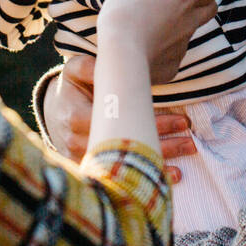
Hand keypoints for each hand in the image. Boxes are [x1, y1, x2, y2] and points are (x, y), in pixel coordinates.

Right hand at [44, 53, 198, 177]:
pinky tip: (166, 179)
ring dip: (156, 164)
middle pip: (127, 147)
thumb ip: (88, 66)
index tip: (181, 121)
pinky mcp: (90, 170)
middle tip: (190, 143)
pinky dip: (142, 178)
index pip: (123, 121)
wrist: (55, 110)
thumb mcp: (75, 70)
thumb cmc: (73, 87)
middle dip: (162, 146)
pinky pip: (119, 176)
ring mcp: (84, 159)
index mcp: (76, 117)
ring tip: (183, 164)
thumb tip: (105, 66)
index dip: (153, 122)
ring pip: (125, 165)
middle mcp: (78, 143)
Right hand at [98, 0, 218, 84]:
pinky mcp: (172, 67)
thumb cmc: (126, 16)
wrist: (121, 60)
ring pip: (189, 33)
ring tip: (155, 25)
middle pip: (210, 9)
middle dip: (203, 3)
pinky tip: (145, 50)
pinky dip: (163, 51)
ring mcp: (183, 47)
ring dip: (179, 28)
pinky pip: (172, 56)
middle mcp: (190, 21)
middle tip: (184, 0)